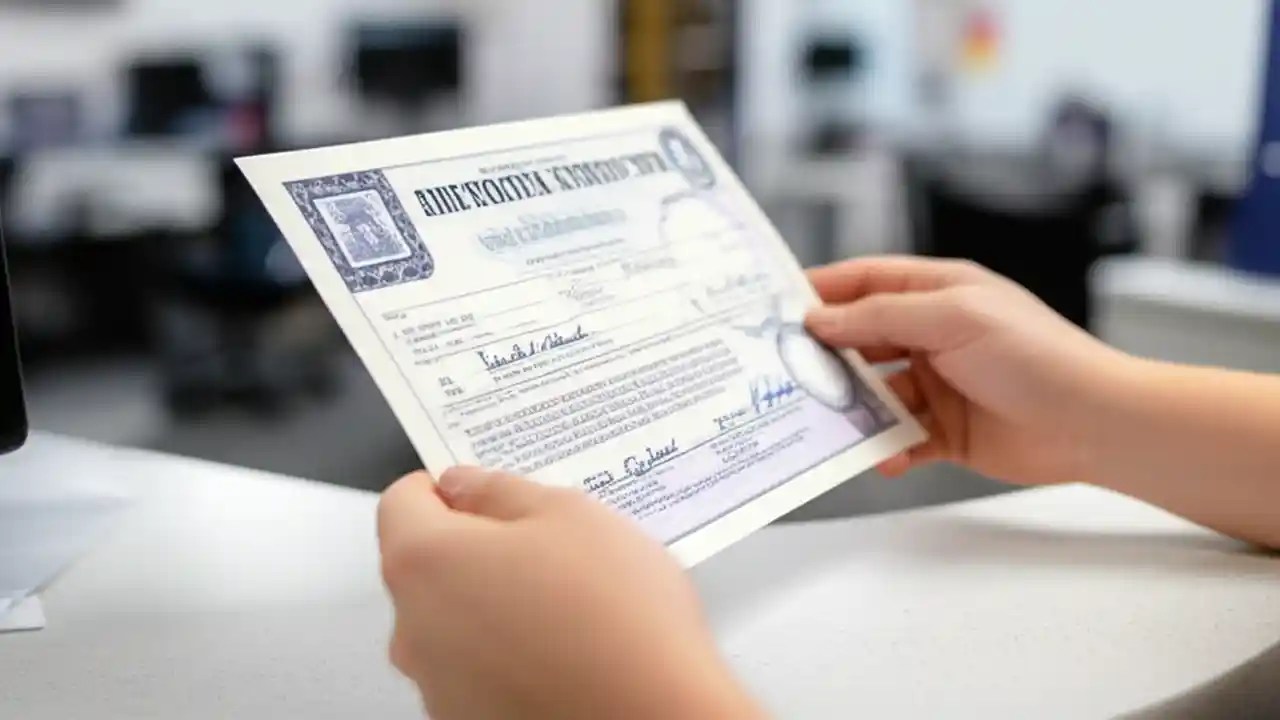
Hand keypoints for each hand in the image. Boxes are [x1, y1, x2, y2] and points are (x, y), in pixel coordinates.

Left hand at [378, 468, 763, 719]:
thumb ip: (500, 490)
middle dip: (475, 548)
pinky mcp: (467, 719)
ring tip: (566, 603)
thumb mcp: (569, 513)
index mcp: (424, 562)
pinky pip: (474, 669)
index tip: (486, 491)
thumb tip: (466, 485)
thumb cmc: (616, 618)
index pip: (402, 500)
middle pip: (425, 565)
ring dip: (492, 603)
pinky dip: (506, 653)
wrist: (653, 715)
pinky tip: (564, 650)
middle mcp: (412, 629)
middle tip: (545, 545)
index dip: (446, 488)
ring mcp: (436, 685)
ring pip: (451, 620)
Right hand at [806, 257, 1132, 485]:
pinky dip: (885, 448)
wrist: (1094, 423)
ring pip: (874, 394)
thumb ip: (881, 319)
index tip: (778, 304)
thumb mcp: (953, 318)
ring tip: (825, 419)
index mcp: (939, 293)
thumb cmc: (1036, 356)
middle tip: (784, 368)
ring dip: (852, 408)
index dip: (824, 289)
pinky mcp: (945, 431)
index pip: (867, 281)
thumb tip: (821, 319)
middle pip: (861, 340)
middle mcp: (934, 335)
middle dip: (826, 354)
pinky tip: (881, 455)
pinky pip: (899, 438)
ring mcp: (938, 384)